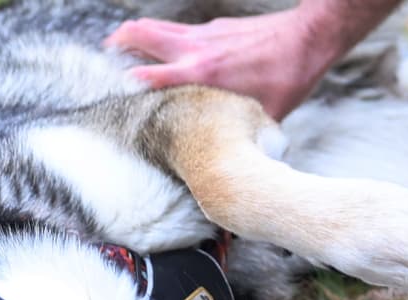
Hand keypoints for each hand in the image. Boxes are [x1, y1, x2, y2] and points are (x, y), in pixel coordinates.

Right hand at [104, 10, 339, 119]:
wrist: (307, 38)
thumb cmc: (288, 79)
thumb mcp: (261, 116)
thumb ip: (237, 133)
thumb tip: (234, 165)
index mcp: (201, 75)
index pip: (145, 77)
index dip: (121, 88)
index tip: (106, 100)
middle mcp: (194, 51)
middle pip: (137, 36)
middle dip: (113, 47)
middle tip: (100, 64)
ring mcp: (202, 35)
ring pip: (152, 27)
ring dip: (131, 36)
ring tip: (117, 50)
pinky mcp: (212, 28)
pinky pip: (175, 29)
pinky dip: (161, 38)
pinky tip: (164, 52)